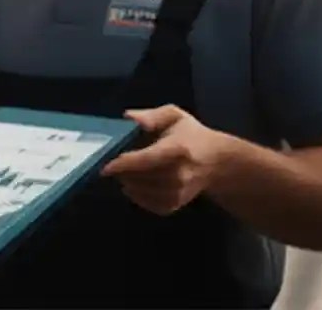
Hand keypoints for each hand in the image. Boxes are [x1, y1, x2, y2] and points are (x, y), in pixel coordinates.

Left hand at [100, 104, 231, 216]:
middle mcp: (179, 174)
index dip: (124, 164)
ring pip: (142, 192)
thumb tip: (128, 118)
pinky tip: (135, 185)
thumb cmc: (191, 135)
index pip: (146, 160)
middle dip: (122, 172)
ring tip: (125, 171)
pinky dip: (137, 196)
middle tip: (113, 163)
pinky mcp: (176, 205)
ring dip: (128, 183)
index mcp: (178, 150)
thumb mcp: (174, 116)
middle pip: (141, 178)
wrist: (217, 162)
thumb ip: (151, 116)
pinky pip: (149, 204)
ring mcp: (178, 193)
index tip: (104, 165)